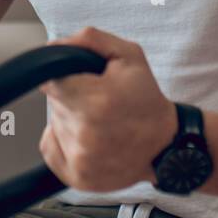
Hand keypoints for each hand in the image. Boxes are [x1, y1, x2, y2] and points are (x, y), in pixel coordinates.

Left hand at [37, 26, 177, 191]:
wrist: (167, 146)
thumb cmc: (147, 100)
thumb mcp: (129, 55)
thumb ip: (90, 39)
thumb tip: (55, 45)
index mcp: (95, 101)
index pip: (50, 81)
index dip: (64, 77)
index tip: (79, 81)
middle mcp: (85, 134)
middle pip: (54, 103)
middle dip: (72, 97)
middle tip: (99, 101)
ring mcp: (80, 160)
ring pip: (55, 124)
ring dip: (72, 119)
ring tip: (101, 122)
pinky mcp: (77, 178)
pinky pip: (51, 147)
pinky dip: (64, 140)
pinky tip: (90, 138)